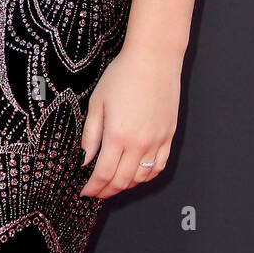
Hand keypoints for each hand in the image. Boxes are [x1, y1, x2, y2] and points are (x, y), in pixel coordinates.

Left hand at [79, 44, 180, 198]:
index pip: (103, 174)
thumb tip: (85, 160)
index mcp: (118, 135)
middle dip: (106, 191)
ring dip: (125, 186)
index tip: (85, 192)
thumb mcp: (97, 103)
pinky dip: (147, 177)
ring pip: (141, 177)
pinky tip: (137, 175)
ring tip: (113, 184)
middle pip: (122, 180)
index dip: (93, 188)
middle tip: (96, 192)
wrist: (154, 60)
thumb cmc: (123, 75)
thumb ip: (90, 135)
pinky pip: (158, 166)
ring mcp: (157, 141)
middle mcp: (139, 143)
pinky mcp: (168, 136)